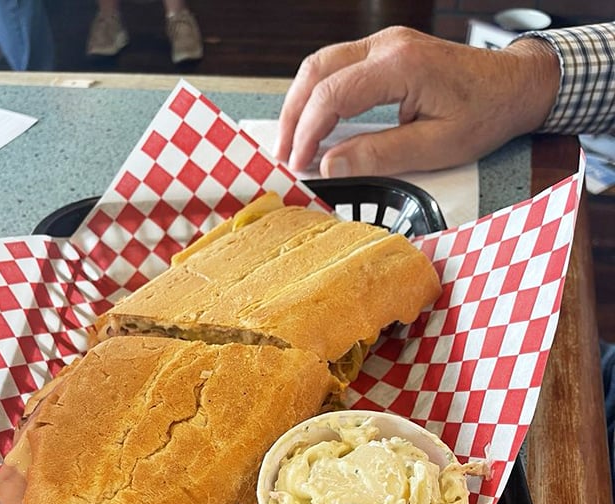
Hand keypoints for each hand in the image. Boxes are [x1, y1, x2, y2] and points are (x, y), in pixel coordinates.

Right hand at [274, 27, 559, 176]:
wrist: (515, 86)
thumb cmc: (485, 113)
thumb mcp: (436, 146)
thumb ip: (380, 155)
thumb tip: (332, 165)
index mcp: (400, 65)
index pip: (332, 95)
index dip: (308, 133)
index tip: (298, 164)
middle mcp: (387, 45)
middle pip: (316, 71)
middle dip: (293, 115)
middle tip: (283, 154)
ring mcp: (385, 44)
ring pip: (322, 64)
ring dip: (302, 103)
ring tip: (294, 142)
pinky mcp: (386, 52)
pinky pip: (339, 67)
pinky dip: (319, 95)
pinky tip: (315, 123)